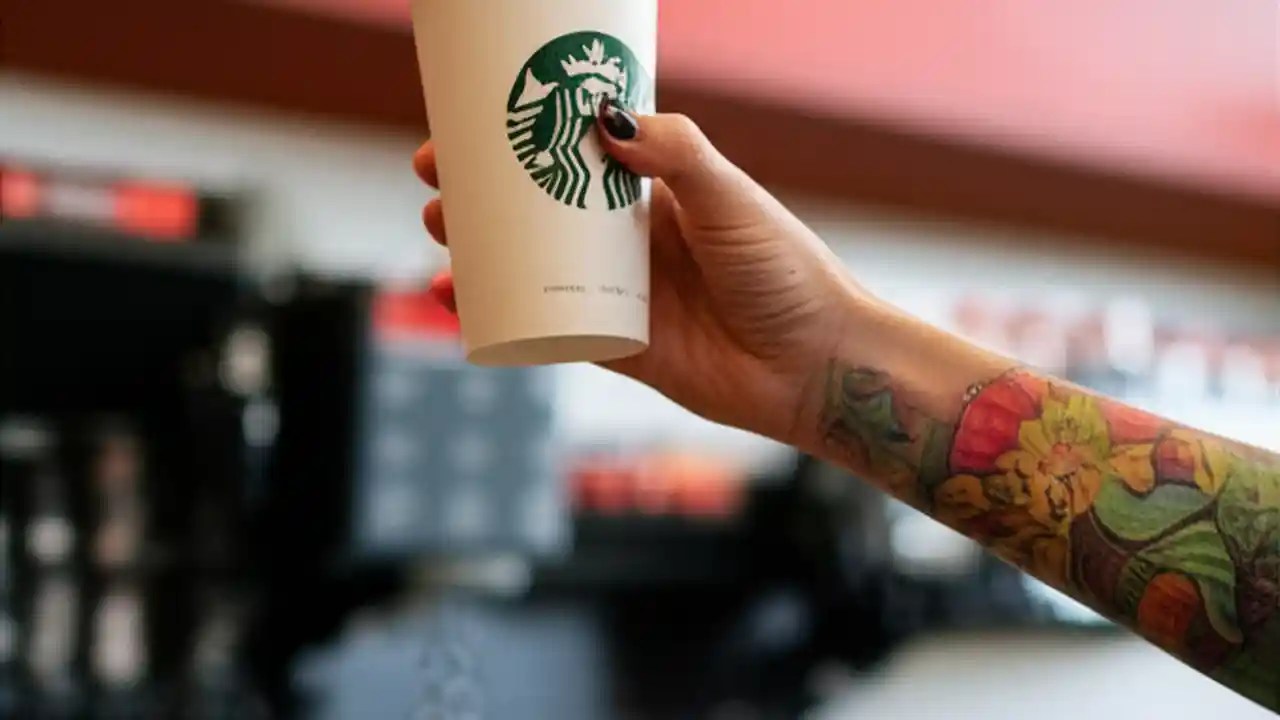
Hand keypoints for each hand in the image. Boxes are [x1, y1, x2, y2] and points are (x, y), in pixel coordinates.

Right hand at [414, 108, 864, 448]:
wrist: (815, 364)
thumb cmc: (785, 270)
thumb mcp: (729, 196)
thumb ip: (674, 152)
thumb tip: (601, 117)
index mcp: (657, 195)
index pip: (576, 158)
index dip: (524, 142)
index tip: (473, 127)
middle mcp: (632, 243)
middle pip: (539, 213)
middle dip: (484, 197)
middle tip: (437, 184)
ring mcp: (619, 296)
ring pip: (532, 270)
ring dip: (479, 253)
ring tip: (439, 233)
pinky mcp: (616, 348)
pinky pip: (544, 330)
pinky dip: (497, 317)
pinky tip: (458, 301)